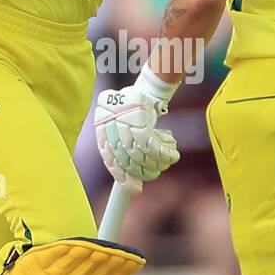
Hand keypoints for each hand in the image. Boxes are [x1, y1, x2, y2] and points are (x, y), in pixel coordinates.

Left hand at [94, 66, 179, 194]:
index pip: (109, 158)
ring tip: (166, 160)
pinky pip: (153, 148)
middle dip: (144, 172)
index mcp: (102, 127)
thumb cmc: (134, 104)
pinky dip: (165, 154)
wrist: (146, 86)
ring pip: (142, 156)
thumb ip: (121, 145)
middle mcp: (110, 127)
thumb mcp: (120, 122)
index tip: (134, 189)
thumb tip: (132, 180)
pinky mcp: (141, 122)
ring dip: (157, 163)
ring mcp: (124, 124)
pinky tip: (172, 154)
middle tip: (154, 173)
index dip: (122, 176)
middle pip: (127, 160)